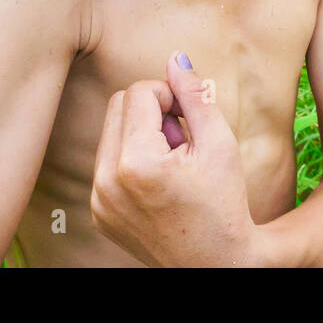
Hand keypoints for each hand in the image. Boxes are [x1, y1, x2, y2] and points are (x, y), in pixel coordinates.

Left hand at [89, 51, 261, 265]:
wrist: (217, 265)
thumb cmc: (225, 204)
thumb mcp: (219, 143)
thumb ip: (195, 95)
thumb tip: (175, 57)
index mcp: (136, 162)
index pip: (139, 92)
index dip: (169, 95)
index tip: (189, 117)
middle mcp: (106, 181)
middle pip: (118, 105)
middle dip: (151, 111)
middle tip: (182, 138)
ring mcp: (98, 200)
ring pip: (110, 131)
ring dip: (141, 135)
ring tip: (172, 162)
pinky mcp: (97, 212)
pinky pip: (106, 162)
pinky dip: (131, 160)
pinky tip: (160, 183)